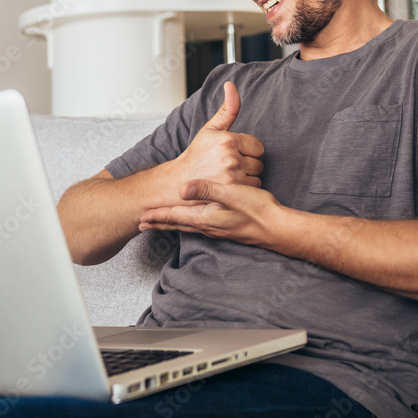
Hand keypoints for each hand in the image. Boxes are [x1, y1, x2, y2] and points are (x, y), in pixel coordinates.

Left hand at [139, 179, 284, 246]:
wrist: (277, 228)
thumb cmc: (257, 210)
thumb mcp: (231, 195)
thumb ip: (207, 190)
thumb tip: (182, 188)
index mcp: (205, 218)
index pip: (174, 218)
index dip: (157, 216)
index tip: (141, 217)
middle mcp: (208, 226)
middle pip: (177, 225)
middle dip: (159, 223)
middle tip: (143, 224)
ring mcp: (217, 229)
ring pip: (187, 226)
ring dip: (172, 224)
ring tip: (161, 222)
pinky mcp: (225, 228)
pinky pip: (198, 226)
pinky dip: (187, 223)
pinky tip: (191, 221)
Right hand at [170, 81, 263, 187]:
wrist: (179, 181)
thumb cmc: (197, 154)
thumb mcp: (211, 129)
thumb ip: (228, 108)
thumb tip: (231, 85)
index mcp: (228, 140)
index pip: (258, 146)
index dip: (248, 150)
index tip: (234, 153)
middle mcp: (231, 158)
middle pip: (258, 163)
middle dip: (247, 164)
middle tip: (229, 166)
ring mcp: (232, 177)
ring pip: (257, 177)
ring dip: (247, 177)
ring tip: (229, 176)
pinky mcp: (231, 193)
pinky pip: (252, 189)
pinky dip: (244, 190)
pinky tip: (230, 186)